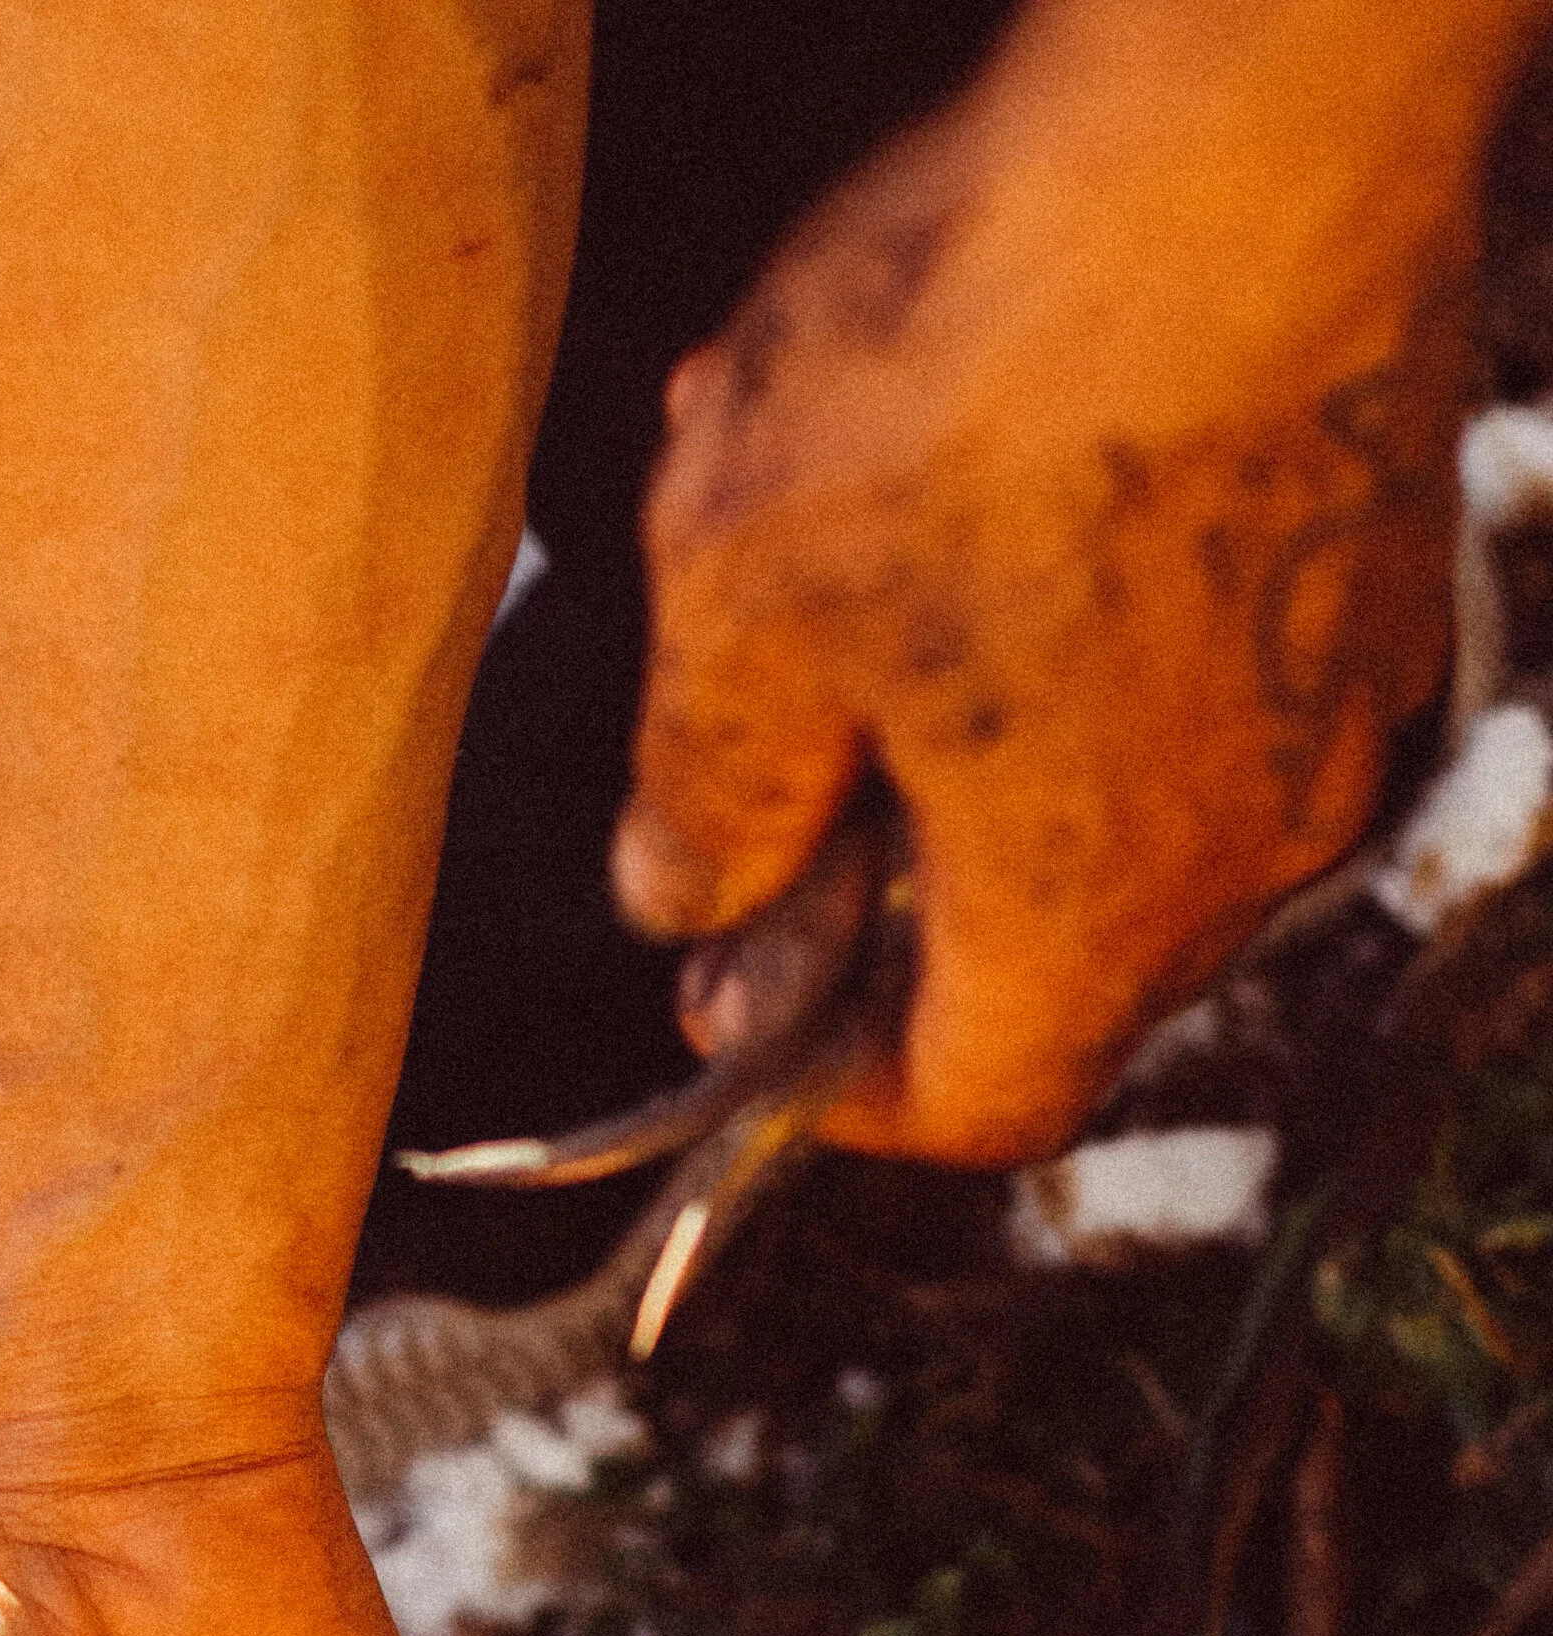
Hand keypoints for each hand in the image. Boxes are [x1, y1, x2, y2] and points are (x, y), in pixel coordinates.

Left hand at [611, 4, 1489, 1162]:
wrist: (1256, 112)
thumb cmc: (996, 374)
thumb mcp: (748, 615)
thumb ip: (707, 800)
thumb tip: (685, 896)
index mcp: (1094, 914)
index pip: (978, 1101)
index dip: (841, 1087)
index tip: (750, 1012)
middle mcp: (1249, 843)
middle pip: (1043, 948)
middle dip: (875, 869)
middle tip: (753, 747)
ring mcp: (1330, 695)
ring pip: (1102, 776)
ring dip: (942, 702)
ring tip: (813, 538)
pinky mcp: (1371, 551)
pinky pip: (1189, 646)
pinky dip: (1055, 603)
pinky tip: (949, 451)